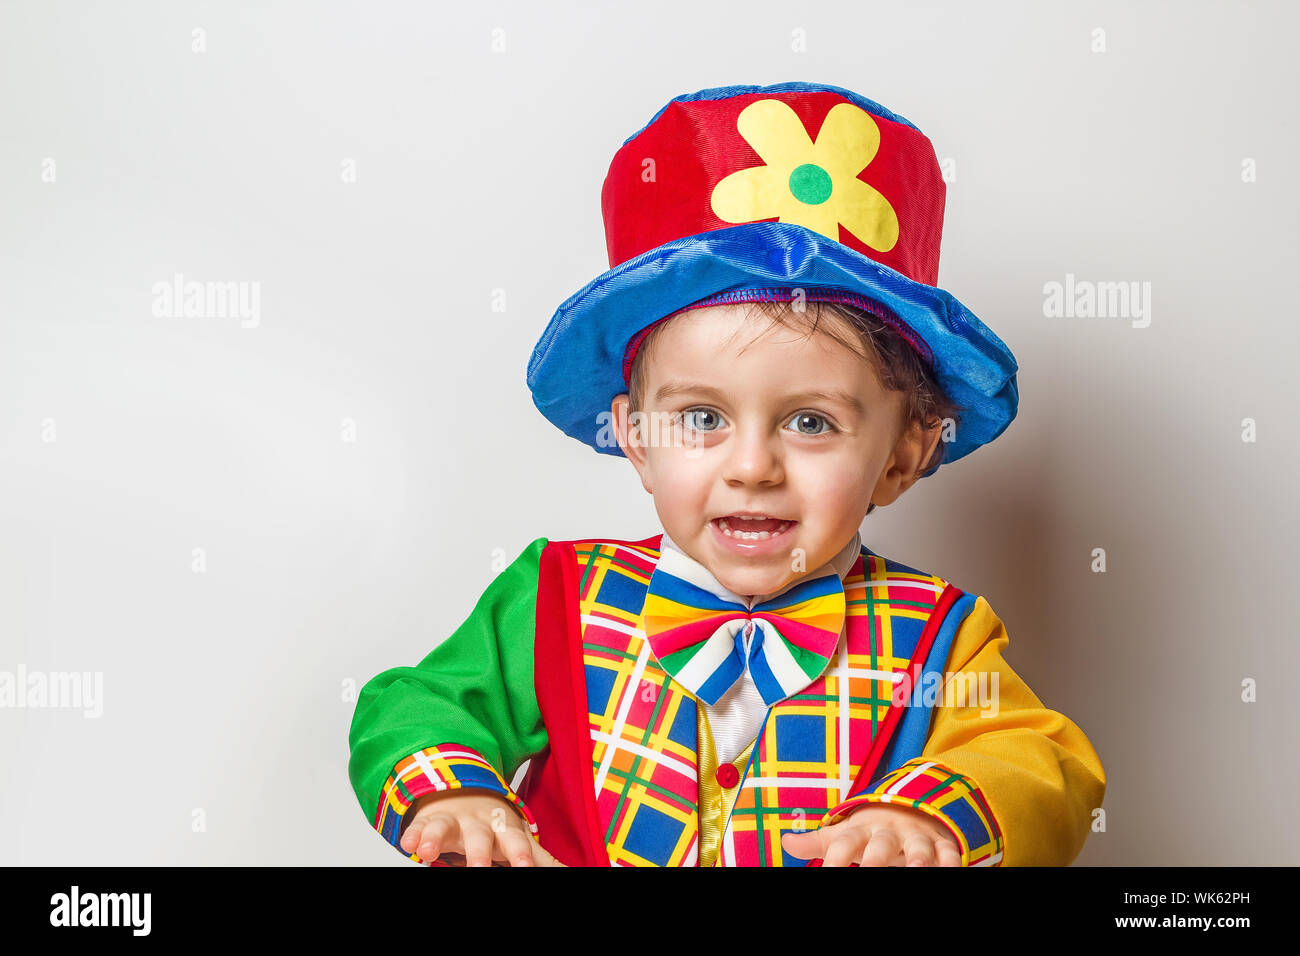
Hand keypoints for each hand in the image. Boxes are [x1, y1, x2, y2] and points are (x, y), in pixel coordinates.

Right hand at [398, 789, 565, 866]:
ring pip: (443, 828)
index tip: (524, 867)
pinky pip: (418, 827)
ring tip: (425, 853)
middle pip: (479, 837)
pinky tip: (407, 845)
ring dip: (435, 839)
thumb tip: (574, 873)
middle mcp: (478, 824)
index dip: (519, 854)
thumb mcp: (519, 839)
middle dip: (478, 853)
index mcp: (504, 829)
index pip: (514, 842)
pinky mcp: (429, 822)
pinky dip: (412, 834)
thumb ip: (544, 860)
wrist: (466, 791)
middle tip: (479, 867)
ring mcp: (453, 821)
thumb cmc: (496, 826)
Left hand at [781, 803, 961, 866]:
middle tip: (869, 870)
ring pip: (919, 846)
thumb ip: (816, 842)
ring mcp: (916, 836)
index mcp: (861, 831)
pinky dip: (951, 860)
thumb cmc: (870, 832)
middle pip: (881, 845)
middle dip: (876, 859)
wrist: (909, 807)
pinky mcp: (941, 843)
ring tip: (917, 870)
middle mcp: (889, 832)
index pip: (844, 844)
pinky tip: (951, 868)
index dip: (834, 859)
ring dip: (919, 858)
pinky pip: (949, 851)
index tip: (826, 874)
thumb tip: (784, 843)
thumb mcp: (844, 835)